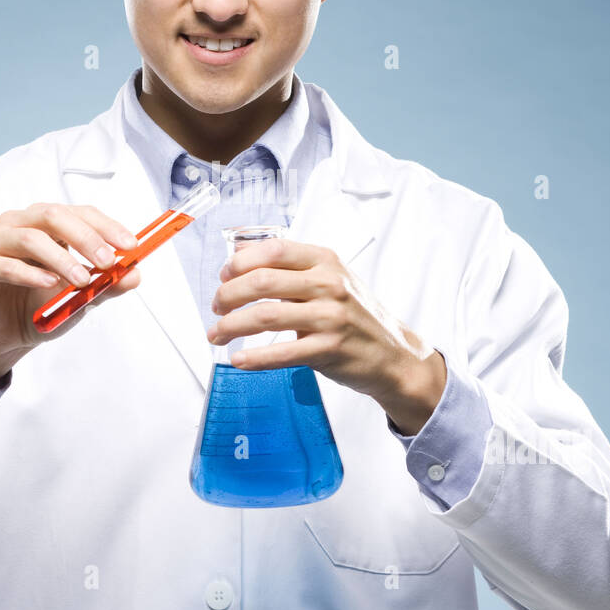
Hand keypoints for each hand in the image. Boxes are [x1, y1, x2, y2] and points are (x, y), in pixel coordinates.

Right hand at [0, 204, 141, 386]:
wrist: (3, 339)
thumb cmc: (38, 309)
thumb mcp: (79, 299)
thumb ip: (104, 285)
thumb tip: (135, 274)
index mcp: (45, 224)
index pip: (79, 212)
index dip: (106, 226)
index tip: (130, 245)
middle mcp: (18, 224)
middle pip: (53, 215)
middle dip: (86, 237)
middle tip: (108, 261)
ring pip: (30, 237)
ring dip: (61, 258)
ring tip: (81, 281)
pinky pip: (2, 264)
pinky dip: (29, 274)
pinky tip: (48, 284)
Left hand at [206, 238, 445, 430]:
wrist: (393, 355)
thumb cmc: (355, 316)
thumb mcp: (330, 280)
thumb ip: (289, 268)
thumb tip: (240, 256)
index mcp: (325, 261)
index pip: (273, 250)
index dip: (240, 262)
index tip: (223, 276)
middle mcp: (329, 284)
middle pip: (261, 281)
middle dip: (227, 296)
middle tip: (216, 308)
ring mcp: (330, 317)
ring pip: (265, 316)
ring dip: (231, 326)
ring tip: (216, 334)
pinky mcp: (329, 349)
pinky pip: (282, 352)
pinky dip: (254, 357)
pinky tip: (238, 359)